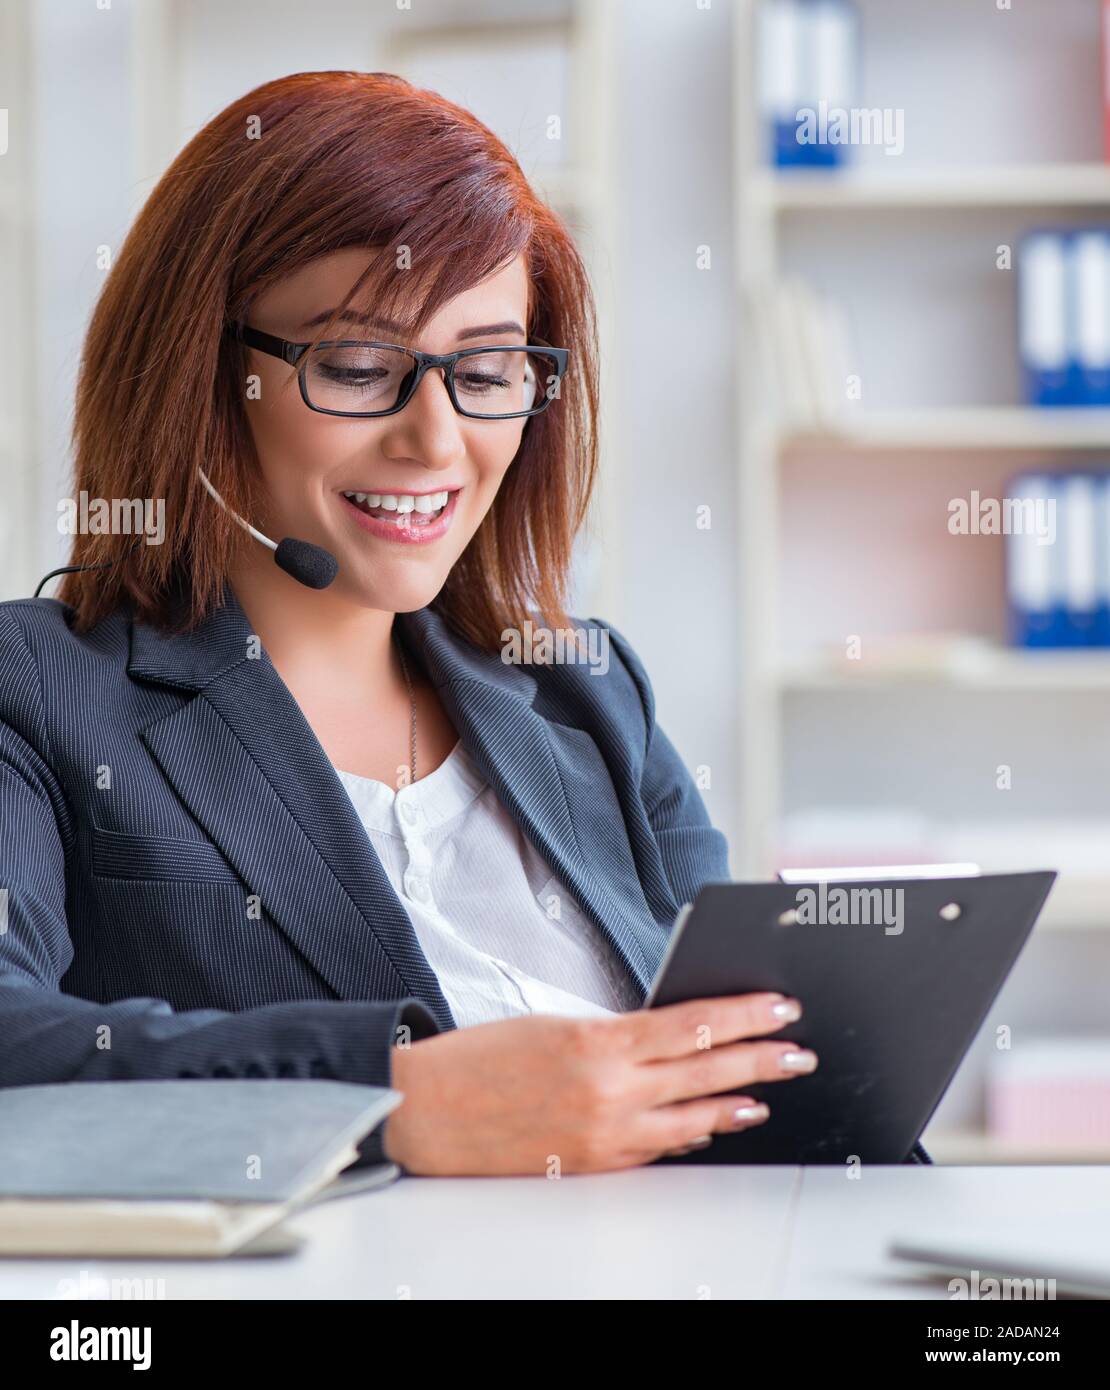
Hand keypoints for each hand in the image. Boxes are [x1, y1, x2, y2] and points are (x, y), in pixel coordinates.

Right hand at [382, 993, 815, 1175]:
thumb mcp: (557, 1024)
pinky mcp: (596, 1164)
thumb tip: (673, 1041)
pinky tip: (713, 1124)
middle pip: (707, 1069)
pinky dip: (690, 1132)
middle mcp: (611, 1089)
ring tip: (769, 1093)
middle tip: (799, 1050)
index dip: (745, 1013)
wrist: (429, 1111)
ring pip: (692, 1115)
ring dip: (736, 1102)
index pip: (693, 1022)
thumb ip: (618, 1035)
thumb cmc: (483, 1058)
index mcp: (600, 1039)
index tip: (780, 1004)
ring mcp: (606, 1133)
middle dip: (761, 1057)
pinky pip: (658, 1147)